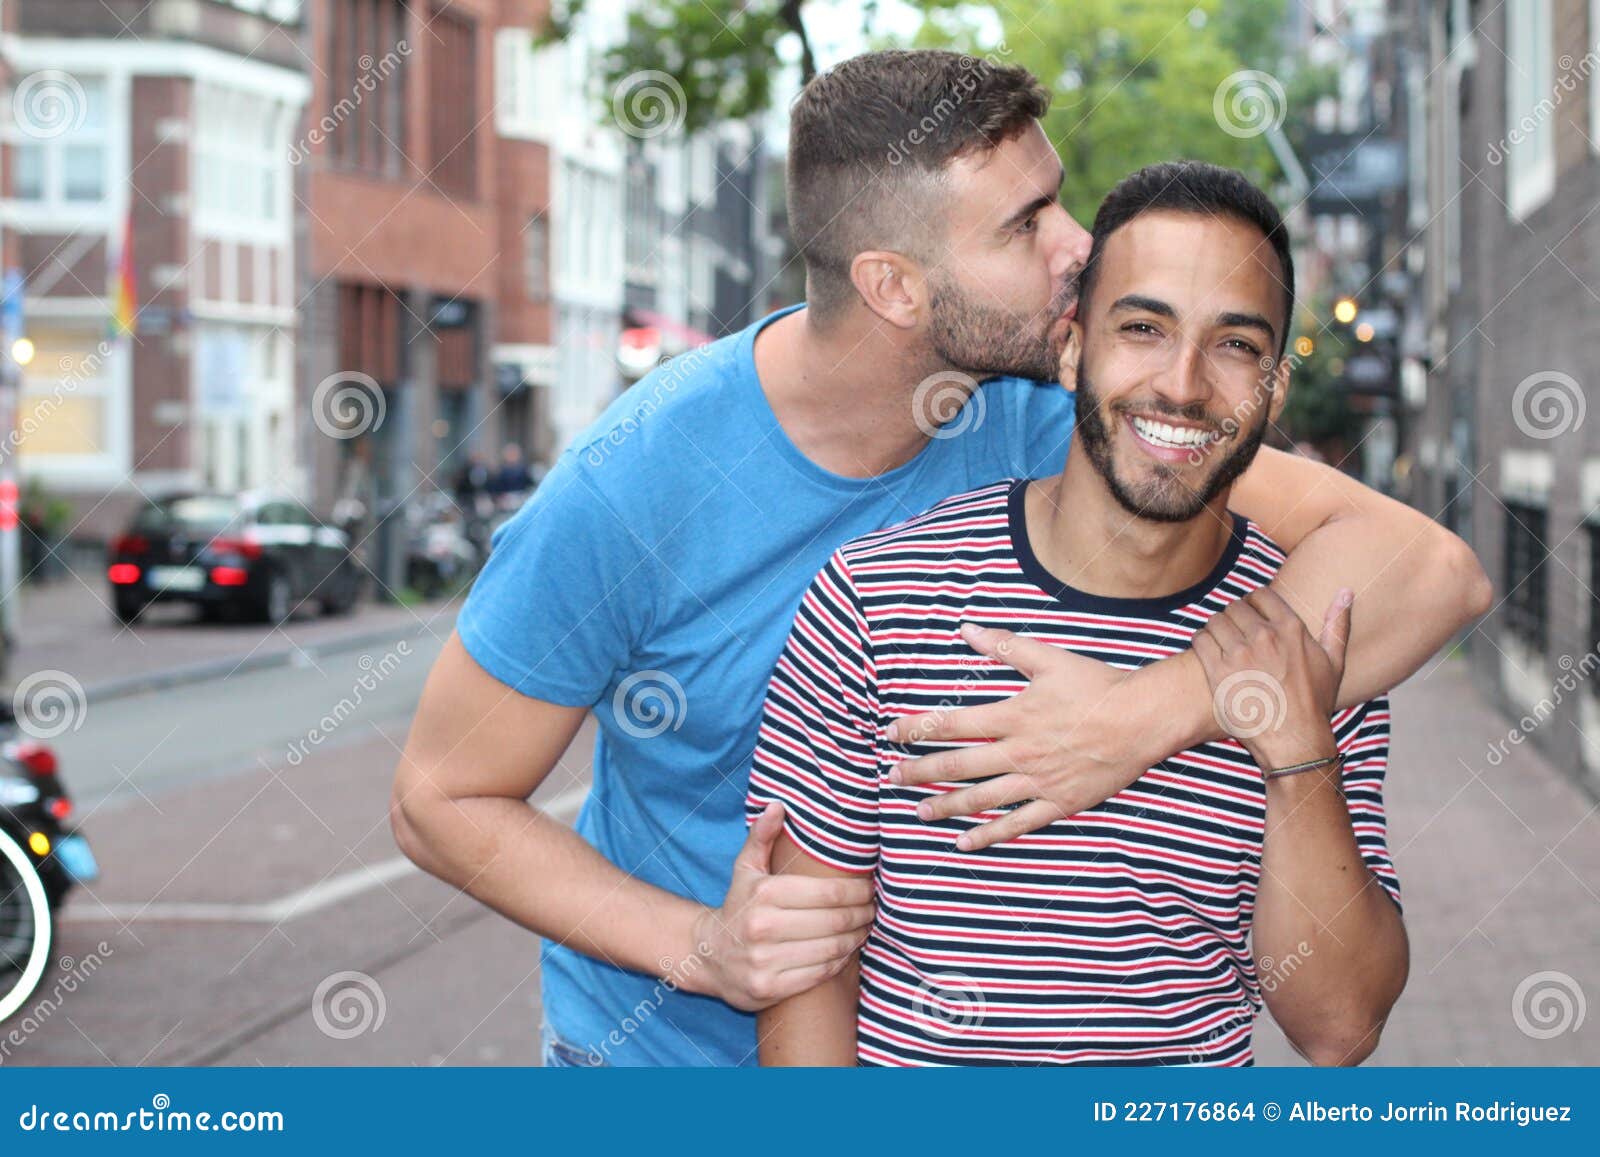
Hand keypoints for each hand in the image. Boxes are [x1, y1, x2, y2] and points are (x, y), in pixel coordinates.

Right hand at [690, 803, 874, 1010]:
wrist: (707, 956)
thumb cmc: (738, 907)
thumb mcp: (745, 869)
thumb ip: (762, 837)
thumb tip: (778, 805)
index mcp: (764, 893)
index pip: (828, 892)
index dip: (857, 891)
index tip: (870, 888)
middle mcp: (763, 927)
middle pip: (834, 921)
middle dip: (862, 914)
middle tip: (874, 909)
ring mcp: (765, 961)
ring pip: (831, 949)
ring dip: (856, 938)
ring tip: (865, 928)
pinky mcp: (769, 988)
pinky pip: (819, 974)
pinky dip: (840, 962)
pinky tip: (846, 951)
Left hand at [883, 623, 1164, 850]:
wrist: (1143, 719)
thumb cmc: (1097, 686)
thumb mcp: (1049, 658)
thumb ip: (1005, 646)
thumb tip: (967, 629)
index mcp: (1013, 716)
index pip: (952, 724)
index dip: (918, 730)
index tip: (892, 734)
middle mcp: (1019, 752)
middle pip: (958, 765)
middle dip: (920, 772)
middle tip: (891, 777)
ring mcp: (1038, 780)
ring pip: (982, 798)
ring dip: (947, 806)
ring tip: (920, 812)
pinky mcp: (1059, 802)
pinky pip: (1018, 823)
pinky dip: (990, 834)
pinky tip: (965, 842)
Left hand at [1191, 586, 1351, 765]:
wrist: (1294, 741)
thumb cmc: (1314, 704)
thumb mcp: (1333, 662)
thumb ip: (1337, 624)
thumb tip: (1345, 591)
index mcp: (1291, 628)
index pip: (1260, 595)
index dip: (1254, 604)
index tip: (1252, 618)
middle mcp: (1264, 636)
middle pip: (1235, 607)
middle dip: (1234, 618)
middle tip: (1235, 635)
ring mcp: (1239, 654)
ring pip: (1215, 621)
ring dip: (1216, 630)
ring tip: (1222, 644)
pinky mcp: (1218, 672)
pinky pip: (1200, 640)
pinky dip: (1201, 642)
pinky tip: (1210, 654)